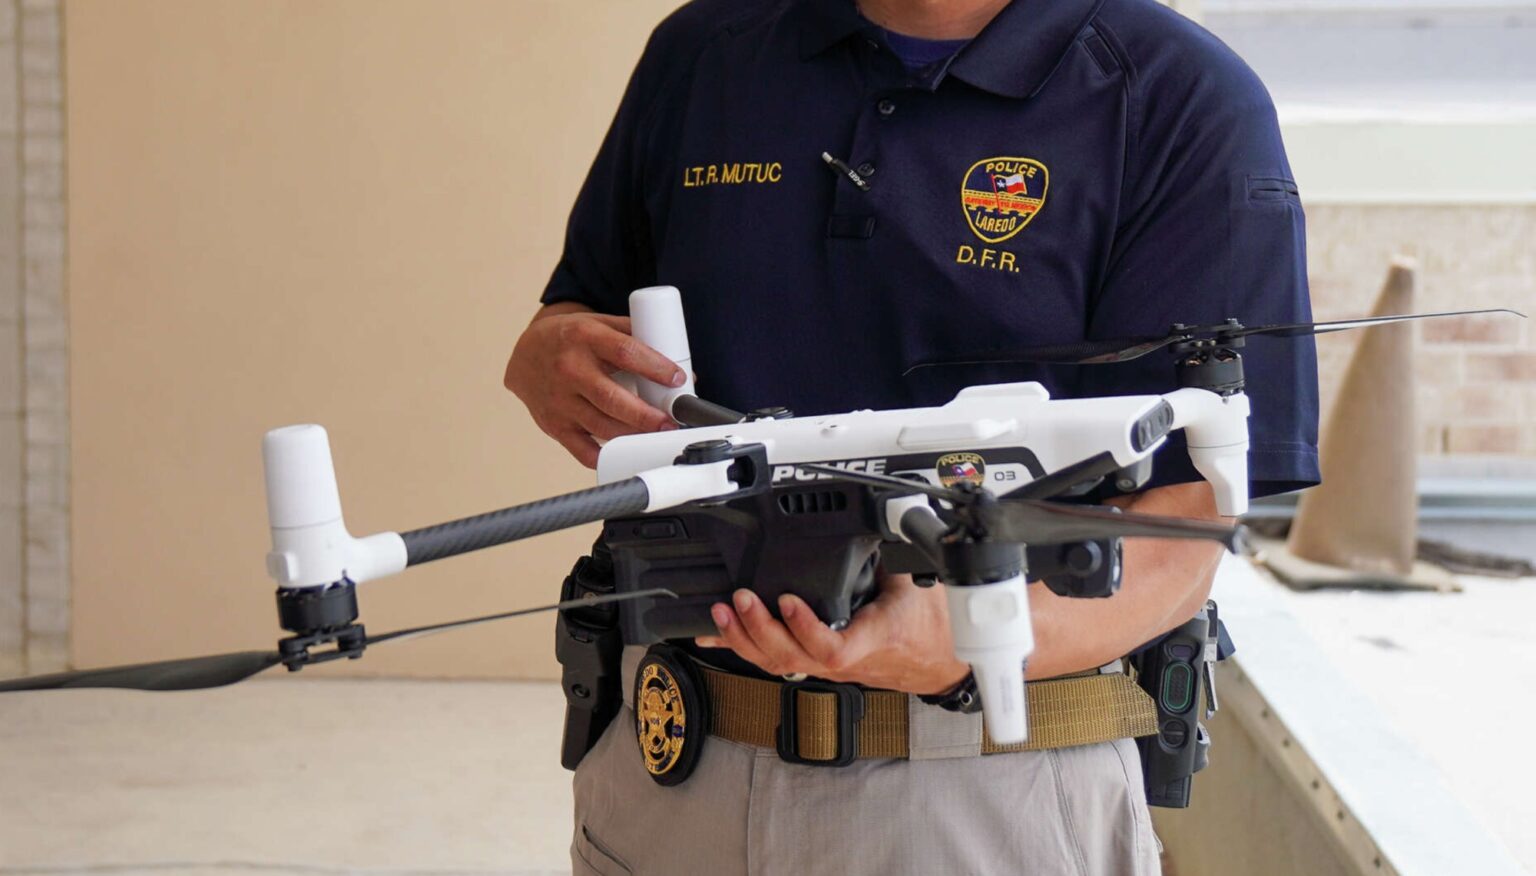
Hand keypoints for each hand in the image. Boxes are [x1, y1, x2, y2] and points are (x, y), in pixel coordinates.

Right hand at [504, 306, 685, 466]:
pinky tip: (625, 452)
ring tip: (656, 436)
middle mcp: (569, 369)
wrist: (525, 354)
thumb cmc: (569, 340)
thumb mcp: (597, 324)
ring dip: (633, 435)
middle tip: (671, 422)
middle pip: (612, 398)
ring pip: (601, 426)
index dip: (655, 367)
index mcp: (584, 337)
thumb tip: (681, 368)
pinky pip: (582, 450)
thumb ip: (635, 337)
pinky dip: (605, 456)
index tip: (677, 379)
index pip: (625, 352)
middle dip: (647, 415)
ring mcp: (559, 400)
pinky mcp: (554, 425)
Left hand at [696, 573, 971, 695]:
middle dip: (760, 629)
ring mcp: (826, 664)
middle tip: (742, 598)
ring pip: (779, 663)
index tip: (789, 600)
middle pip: (792, 658)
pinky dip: (744, 646)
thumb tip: (868, 521)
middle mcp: (844, 658)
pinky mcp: (817, 661)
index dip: (805, 628)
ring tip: (723, 613)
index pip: (832, 648)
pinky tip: (719, 635)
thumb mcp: (917, 584)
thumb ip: (887, 556)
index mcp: (871, 638)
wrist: (939, 662)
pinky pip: (776, 660)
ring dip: (745, 639)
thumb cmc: (931, 627)